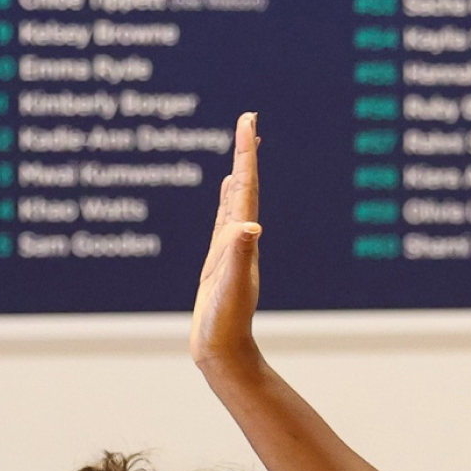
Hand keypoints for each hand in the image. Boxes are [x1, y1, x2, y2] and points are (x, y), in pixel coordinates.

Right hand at [190, 112, 262, 372]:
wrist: (224, 351)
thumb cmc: (226, 322)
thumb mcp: (230, 286)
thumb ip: (238, 255)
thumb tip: (250, 227)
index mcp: (241, 236)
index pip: (246, 186)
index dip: (246, 152)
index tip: (249, 119)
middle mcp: (240, 238)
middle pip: (245, 186)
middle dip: (245, 152)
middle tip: (248, 121)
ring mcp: (230, 248)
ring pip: (236, 201)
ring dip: (239, 174)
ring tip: (242, 151)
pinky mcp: (219, 261)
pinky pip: (223, 220)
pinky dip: (226, 201)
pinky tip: (227, 193)